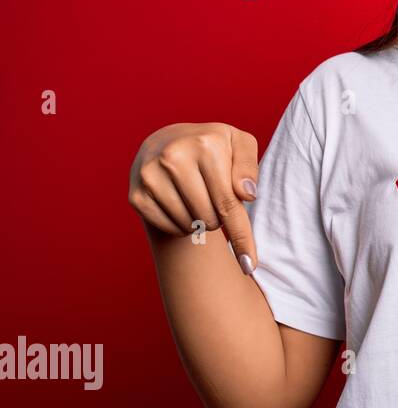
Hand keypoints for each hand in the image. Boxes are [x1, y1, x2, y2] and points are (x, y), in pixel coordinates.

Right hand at [128, 123, 261, 272]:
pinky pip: (171, 229)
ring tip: (198, 197)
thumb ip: (248, 167)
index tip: (250, 266)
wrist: (167, 142)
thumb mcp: (239, 145)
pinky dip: (183, 225)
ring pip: (191, 226)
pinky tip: (181, 204)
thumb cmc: (213, 147)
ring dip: (201, 221)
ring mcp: (150, 177)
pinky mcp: (137, 196)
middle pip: (210, 218)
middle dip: (220, 216)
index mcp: (206, 144)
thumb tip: (247, 195)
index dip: (242, 236)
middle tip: (214, 196)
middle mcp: (174, 157)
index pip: (229, 202)